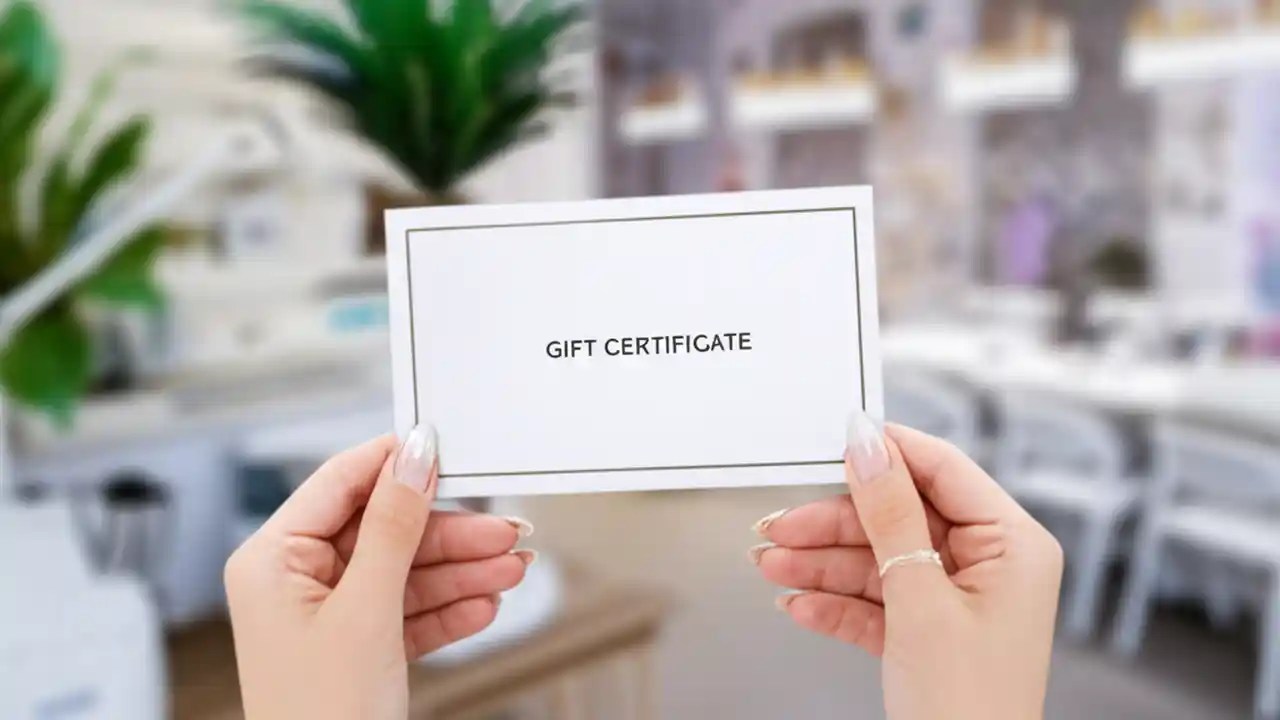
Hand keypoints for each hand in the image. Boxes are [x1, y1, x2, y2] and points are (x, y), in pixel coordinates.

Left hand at [225, 425, 535, 719]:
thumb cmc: (318, 717)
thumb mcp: (364, 609)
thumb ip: (393, 527)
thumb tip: (414, 458)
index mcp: (271, 559)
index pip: (340, 483)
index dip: (395, 464)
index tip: (446, 448)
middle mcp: (294, 581)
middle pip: (384, 531)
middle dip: (451, 535)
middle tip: (506, 530)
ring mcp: (327, 615)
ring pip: (404, 572)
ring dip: (462, 572)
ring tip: (513, 568)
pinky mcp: (355, 645)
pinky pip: (407, 611)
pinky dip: (448, 609)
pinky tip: (486, 604)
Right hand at [750, 414, 1063, 719]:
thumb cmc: (970, 708)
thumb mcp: (921, 599)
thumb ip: (890, 517)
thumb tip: (868, 449)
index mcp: (1014, 545)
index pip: (944, 471)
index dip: (888, 453)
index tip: (837, 437)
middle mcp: (990, 565)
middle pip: (899, 518)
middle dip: (833, 527)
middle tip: (780, 527)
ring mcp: (957, 599)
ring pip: (879, 560)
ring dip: (821, 566)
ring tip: (773, 567)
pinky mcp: (928, 630)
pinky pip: (876, 601)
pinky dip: (835, 604)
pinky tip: (798, 605)